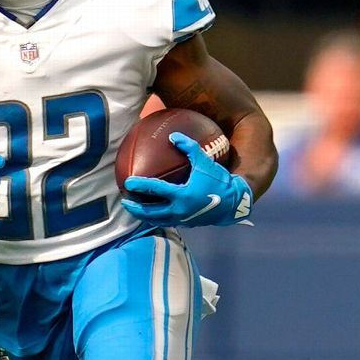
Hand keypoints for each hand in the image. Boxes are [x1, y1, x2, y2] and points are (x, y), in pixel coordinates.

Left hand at [121, 132, 252, 227]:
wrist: (234, 203)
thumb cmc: (219, 180)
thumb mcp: (205, 161)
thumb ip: (189, 147)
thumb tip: (173, 136)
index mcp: (183, 195)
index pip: (156, 191)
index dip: (140, 186)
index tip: (128, 182)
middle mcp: (180, 210)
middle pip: (151, 212)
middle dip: (136, 208)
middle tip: (124, 201)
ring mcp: (183, 219)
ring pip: (158, 220)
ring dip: (144, 216)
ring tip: (134, 210)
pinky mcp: (187, 224)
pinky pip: (167, 222)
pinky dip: (157, 218)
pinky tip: (152, 213)